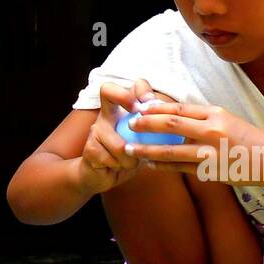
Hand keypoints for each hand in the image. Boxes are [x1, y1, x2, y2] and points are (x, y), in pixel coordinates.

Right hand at [77, 79, 157, 194]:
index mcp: (120, 111)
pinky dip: (124, 166)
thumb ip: (154, 129)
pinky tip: (119, 166)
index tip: (149, 105)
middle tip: (137, 112)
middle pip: (107, 89)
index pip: (128, 87)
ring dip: (132, 157)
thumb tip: (174, 118)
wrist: (103, 176)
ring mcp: (95, 130)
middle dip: (125, 97)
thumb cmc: (128, 155)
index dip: (139, 90)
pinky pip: (115, 158)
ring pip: (121, 141)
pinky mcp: (90, 148)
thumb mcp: (144, 140)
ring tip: (132, 161)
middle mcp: (105, 115)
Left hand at [125, 100, 263, 182]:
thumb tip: (171, 113)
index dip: (156, 108)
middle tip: (130, 124)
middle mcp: (212, 131)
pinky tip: (150, 164)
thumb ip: (201, 117)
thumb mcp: (226, 119)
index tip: (139, 108)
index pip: (179, 108)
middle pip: (171, 124)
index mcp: (215, 114)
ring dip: (147, 149)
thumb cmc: (247, 138)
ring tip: (131, 149)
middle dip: (146, 124)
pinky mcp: (209, 172)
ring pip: (171, 150)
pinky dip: (162, 165)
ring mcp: (210, 154)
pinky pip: (180, 169)